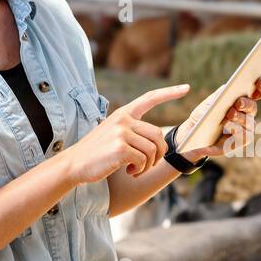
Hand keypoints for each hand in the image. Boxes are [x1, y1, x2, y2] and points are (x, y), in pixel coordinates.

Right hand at [65, 83, 190, 180]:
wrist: (74, 164)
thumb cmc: (96, 153)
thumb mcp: (112, 133)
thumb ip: (132, 130)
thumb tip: (158, 140)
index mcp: (123, 113)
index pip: (149, 98)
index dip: (169, 93)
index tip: (186, 88)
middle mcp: (123, 119)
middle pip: (158, 135)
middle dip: (158, 154)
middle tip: (148, 165)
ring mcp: (121, 132)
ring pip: (153, 150)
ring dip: (148, 165)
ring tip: (135, 169)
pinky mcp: (120, 148)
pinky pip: (143, 160)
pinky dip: (140, 170)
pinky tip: (130, 172)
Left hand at [179, 76, 260, 162]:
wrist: (193, 135)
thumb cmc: (202, 117)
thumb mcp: (208, 103)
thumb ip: (219, 95)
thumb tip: (229, 87)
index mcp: (242, 100)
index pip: (259, 92)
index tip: (259, 80)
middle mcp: (246, 113)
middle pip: (253, 107)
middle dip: (247, 103)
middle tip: (238, 102)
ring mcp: (245, 128)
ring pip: (250, 122)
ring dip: (240, 117)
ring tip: (229, 114)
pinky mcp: (241, 141)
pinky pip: (245, 136)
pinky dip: (237, 130)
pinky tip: (229, 127)